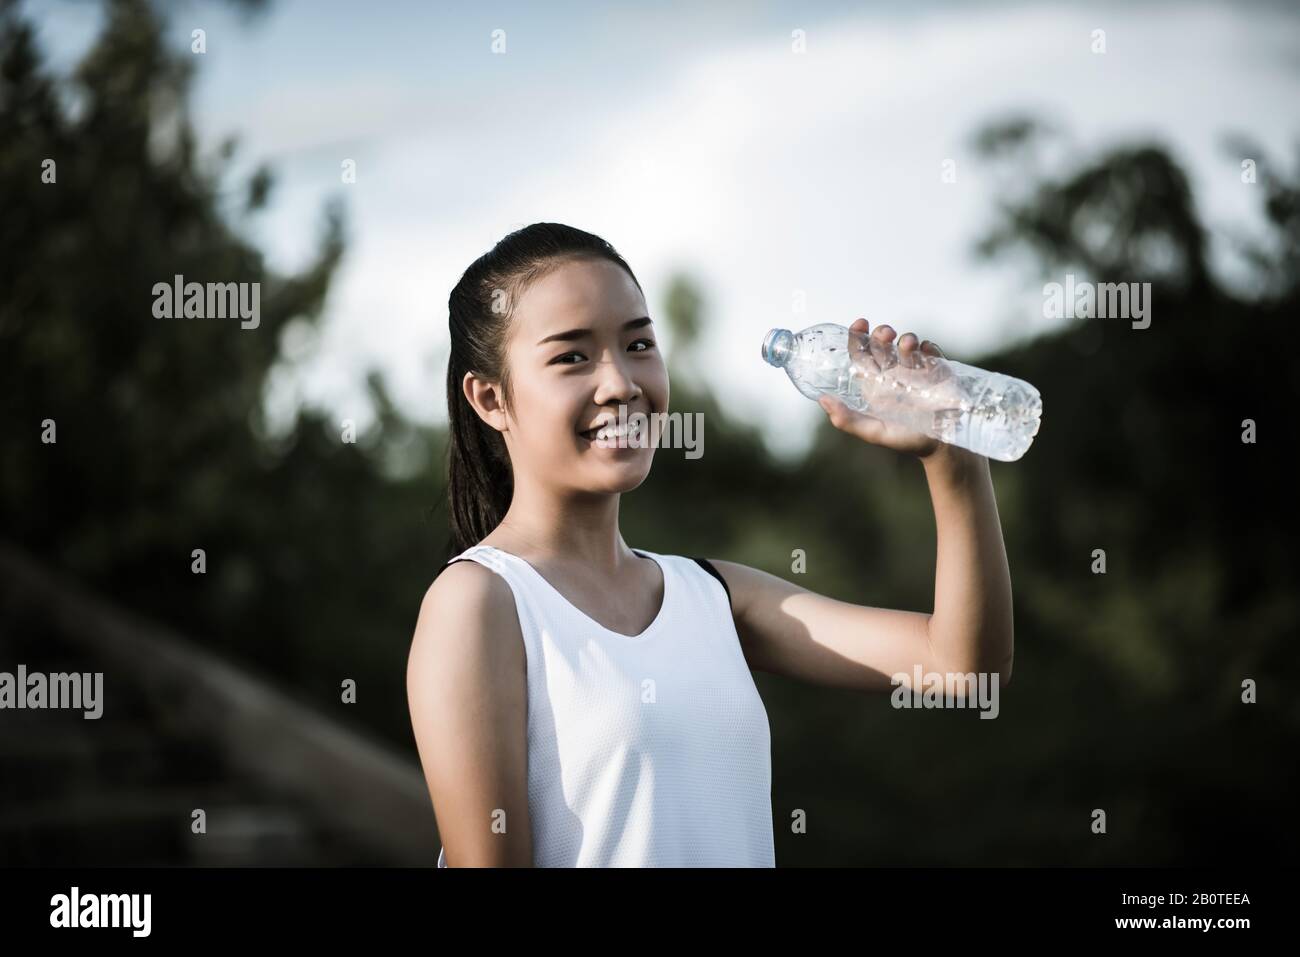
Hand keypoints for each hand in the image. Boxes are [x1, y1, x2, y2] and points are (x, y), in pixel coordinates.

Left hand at [817, 318, 950, 459]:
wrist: (941, 446)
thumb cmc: (906, 440)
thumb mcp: (874, 432)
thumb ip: (847, 419)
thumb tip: (822, 399)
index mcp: (875, 384)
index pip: (862, 354)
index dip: (858, 337)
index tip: (860, 324)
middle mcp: (893, 373)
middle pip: (883, 345)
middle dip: (882, 334)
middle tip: (886, 333)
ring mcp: (916, 371)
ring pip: (907, 344)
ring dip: (906, 339)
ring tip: (908, 345)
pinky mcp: (938, 371)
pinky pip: (932, 352)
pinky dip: (928, 347)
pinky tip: (926, 350)